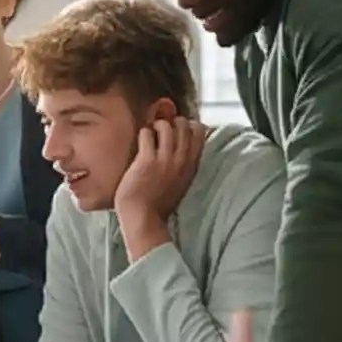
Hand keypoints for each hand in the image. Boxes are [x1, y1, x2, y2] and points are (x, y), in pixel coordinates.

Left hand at [114, 118, 206, 259]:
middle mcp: (181, 160)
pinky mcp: (147, 161)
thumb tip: (181, 150)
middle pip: (184, 124)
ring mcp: (165, 160)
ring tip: (151, 135)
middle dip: (172, 122)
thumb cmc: (158, 204)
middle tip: (162, 130)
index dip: (188, 124)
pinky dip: (143, 133)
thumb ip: (184, 166)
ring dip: (156, 126)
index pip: (200, 132)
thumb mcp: (181, 183)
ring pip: (166, 125)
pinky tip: (141, 143)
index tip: (178, 130)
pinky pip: (146, 133)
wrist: (144, 219)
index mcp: (192, 166)